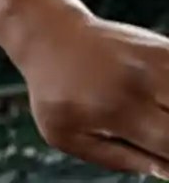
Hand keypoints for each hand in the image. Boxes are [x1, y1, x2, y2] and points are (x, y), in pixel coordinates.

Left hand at [18, 15, 168, 177]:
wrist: (49, 36)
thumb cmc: (55, 93)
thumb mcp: (66, 134)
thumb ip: (116, 157)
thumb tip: (165, 171)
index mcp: (116, 109)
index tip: (167, 161)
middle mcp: (140, 83)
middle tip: (158, 137)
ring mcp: (154, 61)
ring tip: (157, 115)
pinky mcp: (163, 46)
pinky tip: (160, 102)